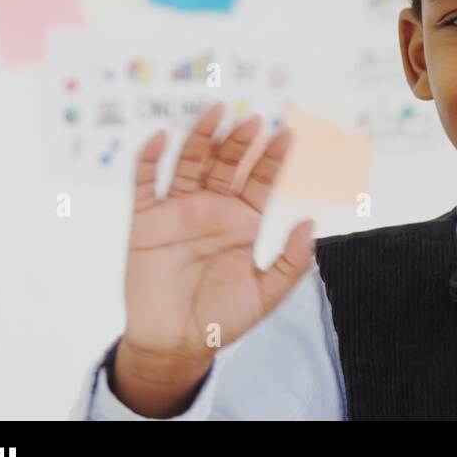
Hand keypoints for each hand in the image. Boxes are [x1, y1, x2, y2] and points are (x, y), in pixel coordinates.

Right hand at [111, 102, 314, 415]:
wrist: (175, 345)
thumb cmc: (222, 320)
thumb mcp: (266, 294)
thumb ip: (292, 261)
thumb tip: (312, 223)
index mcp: (242, 222)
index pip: (260, 180)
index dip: (272, 158)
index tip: (287, 134)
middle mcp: (211, 209)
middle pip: (226, 164)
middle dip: (239, 142)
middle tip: (252, 120)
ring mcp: (178, 212)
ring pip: (189, 163)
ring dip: (200, 137)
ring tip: (215, 112)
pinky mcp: (145, 222)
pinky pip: (144, 184)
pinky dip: (149, 160)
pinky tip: (159, 138)